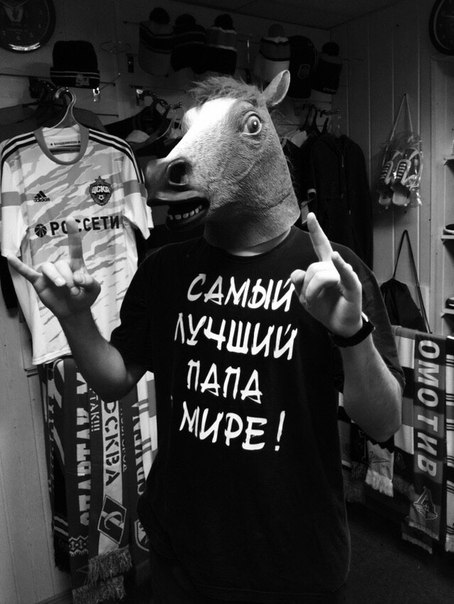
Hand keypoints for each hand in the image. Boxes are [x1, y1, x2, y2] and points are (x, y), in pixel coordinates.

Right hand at [7, 218, 99, 319]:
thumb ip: (90, 283)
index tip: (70, 219)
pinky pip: (26, 271)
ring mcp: (49, 273)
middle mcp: (61, 266)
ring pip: (48, 268)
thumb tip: (79, 278)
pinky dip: (18, 265)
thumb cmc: (84, 297)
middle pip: (61, 264)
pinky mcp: (39, 282)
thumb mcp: (94, 290)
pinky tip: (9, 257)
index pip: (74, 247)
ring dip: (56, 277)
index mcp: (75, 265)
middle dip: (69, 278)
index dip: (73, 234)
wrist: (74, 311)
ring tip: (63, 286)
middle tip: (75, 291)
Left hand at [290, 213, 361, 336]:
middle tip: (309, 300)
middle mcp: (336, 267)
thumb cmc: (324, 308)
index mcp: (325, 267)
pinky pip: (344, 275)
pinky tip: (338, 258)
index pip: (320, 245)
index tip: (310, 216)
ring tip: (316, 302)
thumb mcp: (304, 296)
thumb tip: (297, 273)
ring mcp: (345, 276)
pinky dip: (341, 267)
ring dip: (311, 293)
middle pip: (311, 268)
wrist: (339, 326)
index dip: (316, 231)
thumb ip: (298, 282)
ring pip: (319, 275)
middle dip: (305, 287)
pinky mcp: (352, 287)